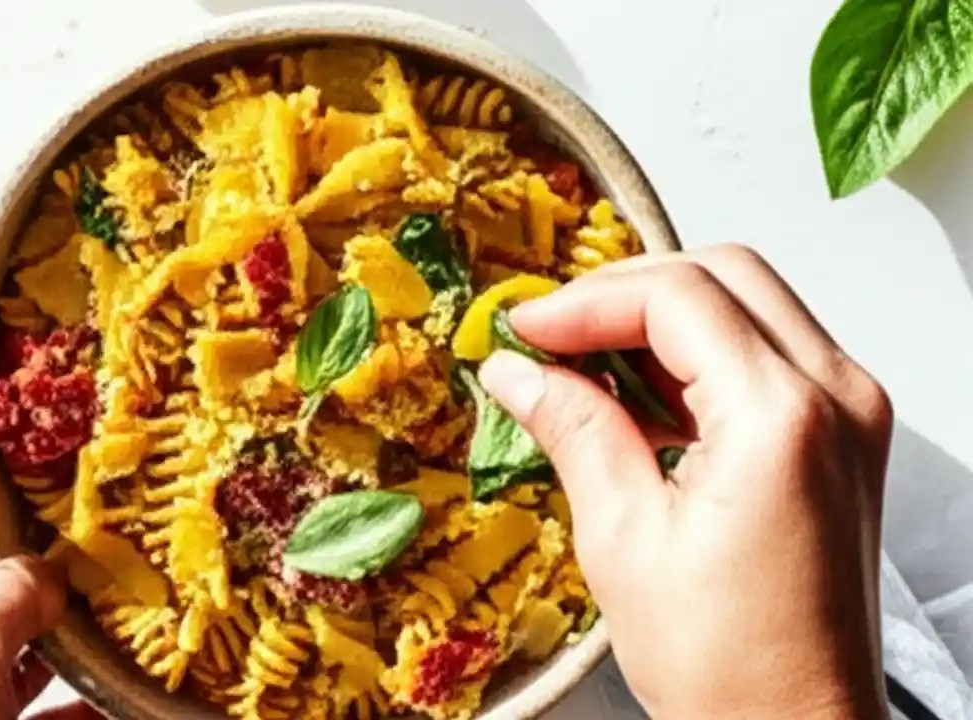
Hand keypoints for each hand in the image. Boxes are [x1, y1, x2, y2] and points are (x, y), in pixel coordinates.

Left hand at [0, 449, 97, 719]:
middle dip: (32, 517)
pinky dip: (88, 677)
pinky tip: (121, 668)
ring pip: (22, 621)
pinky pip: (50, 688)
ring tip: (119, 562)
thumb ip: (4, 597)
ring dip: (69, 597)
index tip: (7, 412)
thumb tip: (50, 570)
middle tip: (89, 478)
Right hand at [479, 246, 890, 719]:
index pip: (676, 297)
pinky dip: (697, 353)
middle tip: (551, 334)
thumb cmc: (724, 666)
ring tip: (584, 365)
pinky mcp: (842, 435)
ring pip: (749, 303)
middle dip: (625, 291)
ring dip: (661, 318)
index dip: (585, 302)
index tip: (523, 329)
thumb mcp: (623, 540)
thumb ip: (574, 430)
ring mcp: (850, 413)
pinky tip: (638, 395)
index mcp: (781, 419)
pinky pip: (767, 351)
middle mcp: (835, 398)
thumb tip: (515, 369)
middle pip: (723, 275)